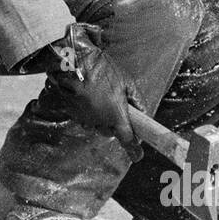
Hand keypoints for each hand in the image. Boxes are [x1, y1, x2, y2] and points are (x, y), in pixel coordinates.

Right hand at [43, 23, 145, 148]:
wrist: (74, 63)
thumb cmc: (103, 70)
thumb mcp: (126, 82)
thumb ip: (137, 101)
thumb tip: (144, 114)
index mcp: (116, 116)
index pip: (127, 139)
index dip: (134, 149)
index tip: (137, 156)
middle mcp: (100, 122)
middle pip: (111, 133)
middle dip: (115, 125)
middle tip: (116, 107)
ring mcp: (85, 119)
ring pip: (97, 126)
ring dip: (101, 118)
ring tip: (100, 97)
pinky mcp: (73, 114)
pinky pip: (85, 119)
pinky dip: (89, 113)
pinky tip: (88, 96)